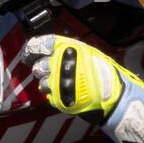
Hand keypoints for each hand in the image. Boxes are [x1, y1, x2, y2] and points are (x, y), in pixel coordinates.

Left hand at [24, 35, 143, 142]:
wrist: (113, 96)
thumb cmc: (103, 73)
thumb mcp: (88, 53)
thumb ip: (68, 51)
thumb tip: (49, 51)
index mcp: (68, 48)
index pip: (41, 44)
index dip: (32, 48)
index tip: (30, 53)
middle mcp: (60, 63)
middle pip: (38, 66)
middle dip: (42, 69)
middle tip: (51, 72)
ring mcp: (59, 82)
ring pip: (42, 83)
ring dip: (48, 84)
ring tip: (63, 85)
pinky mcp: (60, 98)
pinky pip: (48, 96)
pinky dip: (54, 95)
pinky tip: (65, 94)